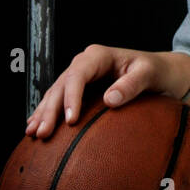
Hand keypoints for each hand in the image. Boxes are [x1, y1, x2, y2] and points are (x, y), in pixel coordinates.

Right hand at [25, 44, 189, 138]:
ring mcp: (79, 75)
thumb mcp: (148, 74)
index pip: (78, 75)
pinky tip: (34, 126)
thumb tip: (110, 100)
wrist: (158, 71)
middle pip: (61, 85)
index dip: (71, 97)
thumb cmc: (154, 71)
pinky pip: (58, 99)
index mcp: (98, 56)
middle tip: (43, 133)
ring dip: (43, 113)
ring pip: (55, 93)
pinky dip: (46, 112)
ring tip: (32, 133)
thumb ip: (131, 85)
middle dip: (50, 110)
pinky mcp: (79, 88)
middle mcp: (84, 63)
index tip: (70, 120)